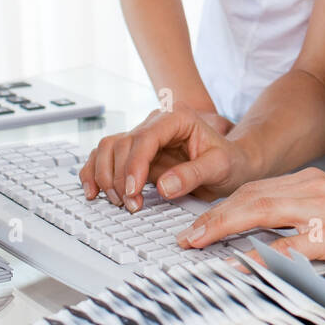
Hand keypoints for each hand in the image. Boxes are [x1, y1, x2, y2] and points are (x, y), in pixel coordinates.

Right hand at [78, 103, 245, 210]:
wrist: (231, 163)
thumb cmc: (229, 161)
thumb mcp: (219, 167)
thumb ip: (192, 175)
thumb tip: (163, 186)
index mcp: (176, 118)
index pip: (145, 137)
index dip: (134, 165)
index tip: (133, 191)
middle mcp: (155, 123)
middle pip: (122, 144)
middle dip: (120, 177)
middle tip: (130, 205)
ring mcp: (142, 137)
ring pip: (108, 149)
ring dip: (105, 176)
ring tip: (118, 202)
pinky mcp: (135, 153)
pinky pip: (106, 157)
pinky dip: (95, 173)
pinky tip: (93, 192)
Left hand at [175, 167, 324, 282]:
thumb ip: (308, 222)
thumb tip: (274, 243)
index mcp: (315, 182)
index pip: (258, 188)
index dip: (226, 205)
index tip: (203, 222)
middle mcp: (315, 189)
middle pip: (250, 195)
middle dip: (214, 215)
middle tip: (188, 235)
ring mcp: (323, 210)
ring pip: (259, 211)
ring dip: (223, 227)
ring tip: (198, 243)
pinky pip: (285, 246)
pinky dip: (256, 256)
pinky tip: (238, 266)